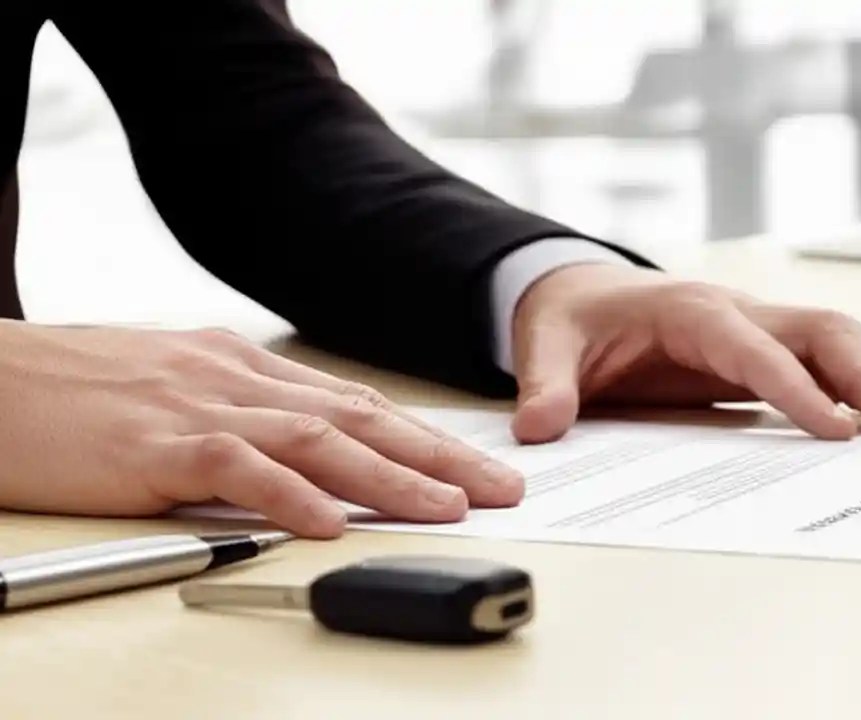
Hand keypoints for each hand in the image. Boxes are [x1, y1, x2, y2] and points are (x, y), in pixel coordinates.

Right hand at [0, 321, 521, 537]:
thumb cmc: (72, 389)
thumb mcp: (172, 387)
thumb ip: (238, 416)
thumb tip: (300, 457)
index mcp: (242, 367)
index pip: (355, 401)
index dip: (423, 435)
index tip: (474, 463)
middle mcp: (235, 378)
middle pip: (359, 415)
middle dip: (438, 454)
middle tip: (499, 487)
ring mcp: (195, 408)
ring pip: (316, 438)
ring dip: (390, 476)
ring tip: (448, 507)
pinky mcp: (151, 443)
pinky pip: (233, 467)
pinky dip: (288, 494)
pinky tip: (330, 520)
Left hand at [509, 264, 860, 442]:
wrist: (578, 294)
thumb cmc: (571, 318)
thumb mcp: (546, 344)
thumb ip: (546, 385)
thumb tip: (541, 430)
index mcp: (691, 310)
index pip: (756, 349)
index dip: (797, 389)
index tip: (837, 431)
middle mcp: (737, 311)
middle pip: (822, 330)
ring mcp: (756, 328)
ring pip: (837, 340)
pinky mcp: (762, 350)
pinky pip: (824, 362)